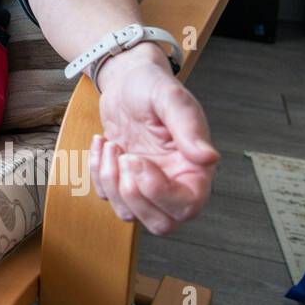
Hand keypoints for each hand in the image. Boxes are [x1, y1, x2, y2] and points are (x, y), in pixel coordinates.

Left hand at [88, 42, 219, 235]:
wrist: (126, 81)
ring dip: (110, 180)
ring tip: (111, 145)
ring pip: (128, 213)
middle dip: (133, 195)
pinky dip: (96, 171)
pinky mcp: (122, 180)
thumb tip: (209, 158)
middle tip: (123, 156)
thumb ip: (189, 128)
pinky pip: (105, 196)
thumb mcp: (170, 98)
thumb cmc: (151, 86)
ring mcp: (146, 185)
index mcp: (194, 168)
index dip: (158, 192)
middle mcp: (174, 182)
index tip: (136, 159)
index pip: (187, 206)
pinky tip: (103, 143)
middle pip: (161, 224)